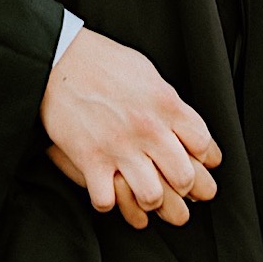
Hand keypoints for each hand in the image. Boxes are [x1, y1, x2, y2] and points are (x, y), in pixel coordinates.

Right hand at [40, 28, 220, 229]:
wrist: (58, 58)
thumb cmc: (102, 61)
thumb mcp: (147, 71)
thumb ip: (169, 100)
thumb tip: (185, 125)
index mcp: (166, 104)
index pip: (203, 146)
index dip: (204, 160)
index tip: (198, 164)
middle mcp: (147, 129)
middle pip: (184, 179)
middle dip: (184, 189)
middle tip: (177, 190)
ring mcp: (119, 146)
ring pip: (152, 197)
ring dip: (150, 201)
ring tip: (145, 195)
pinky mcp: (89, 159)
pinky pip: (107, 201)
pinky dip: (108, 203)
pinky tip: (109, 192)